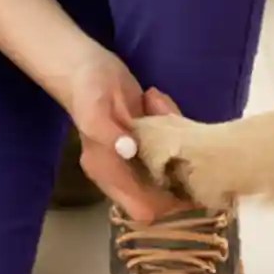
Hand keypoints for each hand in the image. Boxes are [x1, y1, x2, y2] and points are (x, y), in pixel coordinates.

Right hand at [60, 49, 183, 221]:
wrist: (85, 65)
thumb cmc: (86, 89)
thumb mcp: (93, 111)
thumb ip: (109, 133)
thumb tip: (128, 150)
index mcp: (107, 172)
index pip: (142, 208)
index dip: (165, 206)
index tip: (187, 182)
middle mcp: (124, 168)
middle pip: (164, 187)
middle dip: (179, 163)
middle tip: (178, 131)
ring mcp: (139, 152)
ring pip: (172, 158)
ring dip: (173, 132)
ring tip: (155, 104)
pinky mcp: (148, 133)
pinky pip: (170, 135)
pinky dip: (170, 116)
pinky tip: (153, 97)